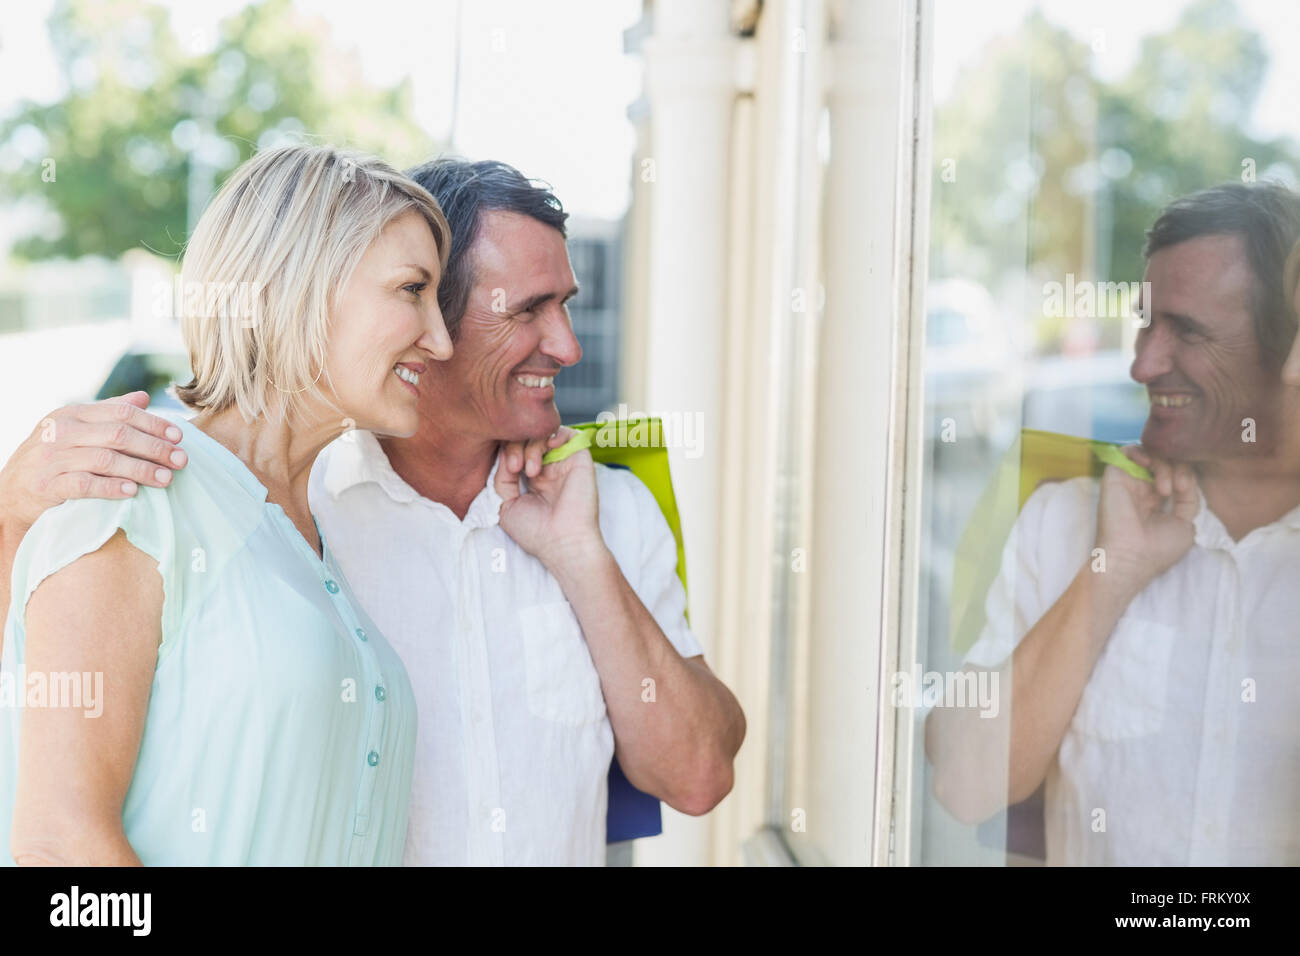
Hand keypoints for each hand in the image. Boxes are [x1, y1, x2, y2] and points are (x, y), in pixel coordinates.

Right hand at [0, 392, 187, 529]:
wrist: (10, 492)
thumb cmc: (53, 458)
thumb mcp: (76, 430)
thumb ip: (108, 414)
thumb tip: (144, 397)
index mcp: (72, 414)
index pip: (121, 413)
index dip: (154, 424)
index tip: (179, 437)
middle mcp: (61, 431)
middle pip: (118, 435)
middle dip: (155, 448)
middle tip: (181, 461)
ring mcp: (52, 458)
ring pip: (105, 460)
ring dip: (140, 469)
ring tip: (166, 479)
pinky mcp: (47, 485)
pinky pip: (84, 484)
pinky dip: (111, 487)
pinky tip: (132, 491)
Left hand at [494, 427, 605, 570]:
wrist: (561, 543)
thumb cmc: (535, 532)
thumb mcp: (504, 504)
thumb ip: (501, 478)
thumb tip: (502, 453)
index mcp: (531, 478)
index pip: (514, 450)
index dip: (506, 451)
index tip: (506, 469)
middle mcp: (547, 468)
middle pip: (526, 439)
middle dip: (515, 447)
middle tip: (514, 467)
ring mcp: (562, 463)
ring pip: (542, 434)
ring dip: (531, 446)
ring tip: (530, 470)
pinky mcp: (579, 459)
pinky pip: (567, 433)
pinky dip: (553, 434)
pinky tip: (547, 449)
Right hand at [1093, 445, 1197, 598]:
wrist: (1132, 557)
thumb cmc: (1158, 549)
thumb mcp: (1187, 524)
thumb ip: (1190, 499)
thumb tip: (1186, 478)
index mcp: (1159, 501)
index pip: (1177, 474)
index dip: (1186, 475)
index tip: (1186, 490)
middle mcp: (1144, 489)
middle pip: (1167, 462)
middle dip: (1179, 469)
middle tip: (1179, 487)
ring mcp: (1130, 482)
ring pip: (1152, 454)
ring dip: (1165, 465)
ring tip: (1166, 488)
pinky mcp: (1115, 475)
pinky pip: (1129, 450)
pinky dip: (1143, 452)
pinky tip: (1150, 465)